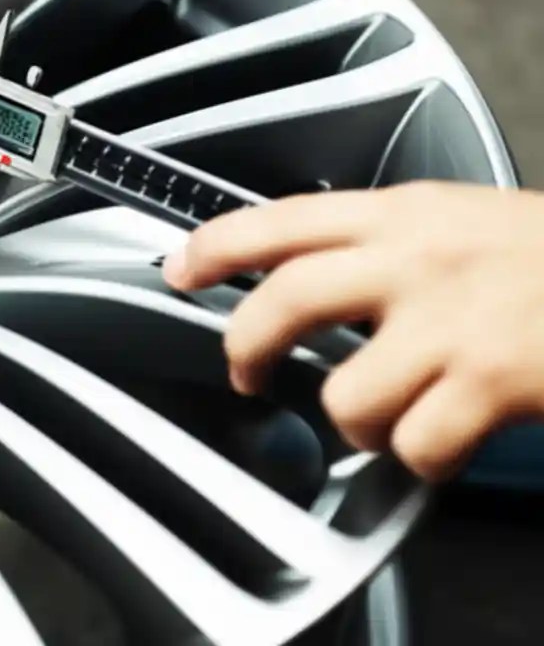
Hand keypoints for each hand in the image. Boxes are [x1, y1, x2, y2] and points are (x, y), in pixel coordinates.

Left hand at [162, 182, 543, 480]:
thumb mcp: (466, 222)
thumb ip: (391, 245)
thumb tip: (316, 279)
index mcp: (408, 215)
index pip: (282, 219)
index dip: (216, 245)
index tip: (181, 268)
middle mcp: (418, 259)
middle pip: (283, 301)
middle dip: (245, 349)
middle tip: (247, 374)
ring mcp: (453, 320)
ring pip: (344, 395)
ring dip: (358, 423)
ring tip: (388, 417)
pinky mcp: (490, 380)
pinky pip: (412, 445)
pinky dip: (420, 457)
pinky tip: (443, 439)